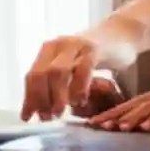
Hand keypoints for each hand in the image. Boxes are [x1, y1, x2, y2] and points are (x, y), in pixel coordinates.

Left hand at [21, 20, 141, 120]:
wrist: (122, 32)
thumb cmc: (94, 56)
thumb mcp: (72, 66)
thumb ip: (57, 82)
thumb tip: (42, 109)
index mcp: (48, 50)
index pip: (31, 76)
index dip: (28, 98)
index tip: (27, 118)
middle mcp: (58, 45)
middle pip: (40, 74)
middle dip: (40, 99)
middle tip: (46, 118)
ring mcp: (75, 46)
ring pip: (58, 72)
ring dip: (56, 95)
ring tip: (59, 112)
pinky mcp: (94, 49)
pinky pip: (83, 69)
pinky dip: (79, 87)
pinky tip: (81, 100)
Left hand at [89, 76, 149, 131]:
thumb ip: (141, 115)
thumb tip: (118, 125)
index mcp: (144, 100)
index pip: (121, 107)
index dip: (105, 114)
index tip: (90, 123)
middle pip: (129, 108)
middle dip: (113, 116)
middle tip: (99, 125)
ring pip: (146, 109)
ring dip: (132, 118)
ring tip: (120, 127)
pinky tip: (148, 127)